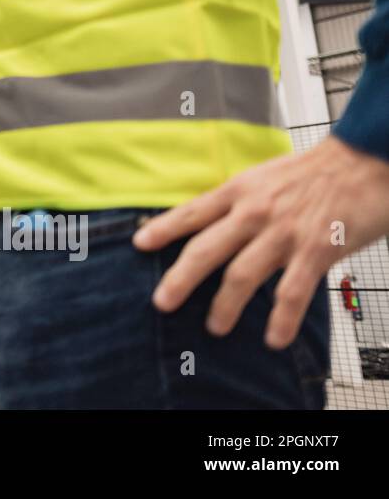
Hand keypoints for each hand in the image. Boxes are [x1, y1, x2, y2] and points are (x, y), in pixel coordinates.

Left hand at [133, 136, 388, 348]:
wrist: (362, 163)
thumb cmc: (311, 173)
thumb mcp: (262, 178)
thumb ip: (236, 203)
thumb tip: (209, 223)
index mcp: (239, 192)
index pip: (192, 212)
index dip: (163, 228)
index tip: (140, 244)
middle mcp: (254, 212)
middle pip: (206, 249)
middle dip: (180, 279)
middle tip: (161, 302)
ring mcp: (284, 233)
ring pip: (242, 275)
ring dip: (225, 305)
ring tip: (214, 327)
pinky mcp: (316, 251)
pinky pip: (292, 293)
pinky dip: (281, 320)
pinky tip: (272, 339)